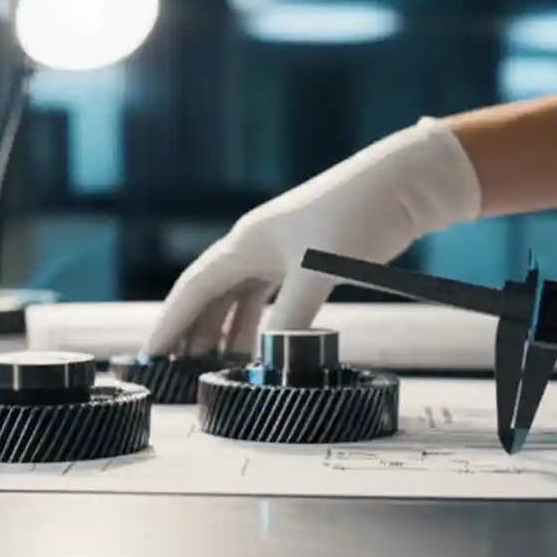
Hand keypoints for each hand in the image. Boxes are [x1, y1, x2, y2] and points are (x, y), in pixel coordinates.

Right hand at [145, 117, 481, 356]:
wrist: (405, 183)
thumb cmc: (359, 216)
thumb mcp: (319, 272)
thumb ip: (290, 320)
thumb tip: (266, 361)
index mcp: (246, 243)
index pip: (193, 288)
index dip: (170, 323)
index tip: (151, 355)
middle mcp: (255, 245)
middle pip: (211, 295)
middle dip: (194, 333)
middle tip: (181, 373)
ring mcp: (281, 251)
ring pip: (240, 298)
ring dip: (227, 332)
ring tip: (219, 369)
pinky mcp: (308, 259)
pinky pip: (269, 296)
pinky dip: (260, 323)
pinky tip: (261, 346)